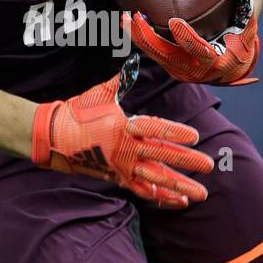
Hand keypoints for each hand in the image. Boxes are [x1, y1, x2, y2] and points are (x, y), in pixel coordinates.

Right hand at [32, 70, 213, 207]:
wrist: (54, 138)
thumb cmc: (78, 112)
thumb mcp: (100, 94)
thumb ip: (121, 80)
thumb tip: (132, 62)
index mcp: (123, 127)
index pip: (155, 129)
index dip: (175, 132)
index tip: (195, 136)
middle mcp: (125, 149)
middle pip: (161, 157)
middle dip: (187, 162)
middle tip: (208, 166)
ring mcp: (122, 167)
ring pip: (156, 179)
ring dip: (180, 187)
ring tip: (201, 194)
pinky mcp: (118, 178)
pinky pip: (143, 190)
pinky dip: (162, 197)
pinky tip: (180, 200)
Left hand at [122, 4, 259, 85]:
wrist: (230, 71)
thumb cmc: (240, 47)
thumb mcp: (247, 34)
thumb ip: (246, 14)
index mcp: (215, 63)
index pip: (198, 51)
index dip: (186, 38)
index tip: (174, 22)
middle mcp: (193, 70)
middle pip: (167, 55)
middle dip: (150, 37)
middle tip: (137, 17)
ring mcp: (178, 70)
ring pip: (154, 54)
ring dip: (137, 36)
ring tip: (125, 17)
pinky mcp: (168, 66)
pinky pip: (150, 52)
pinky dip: (138, 38)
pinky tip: (127, 22)